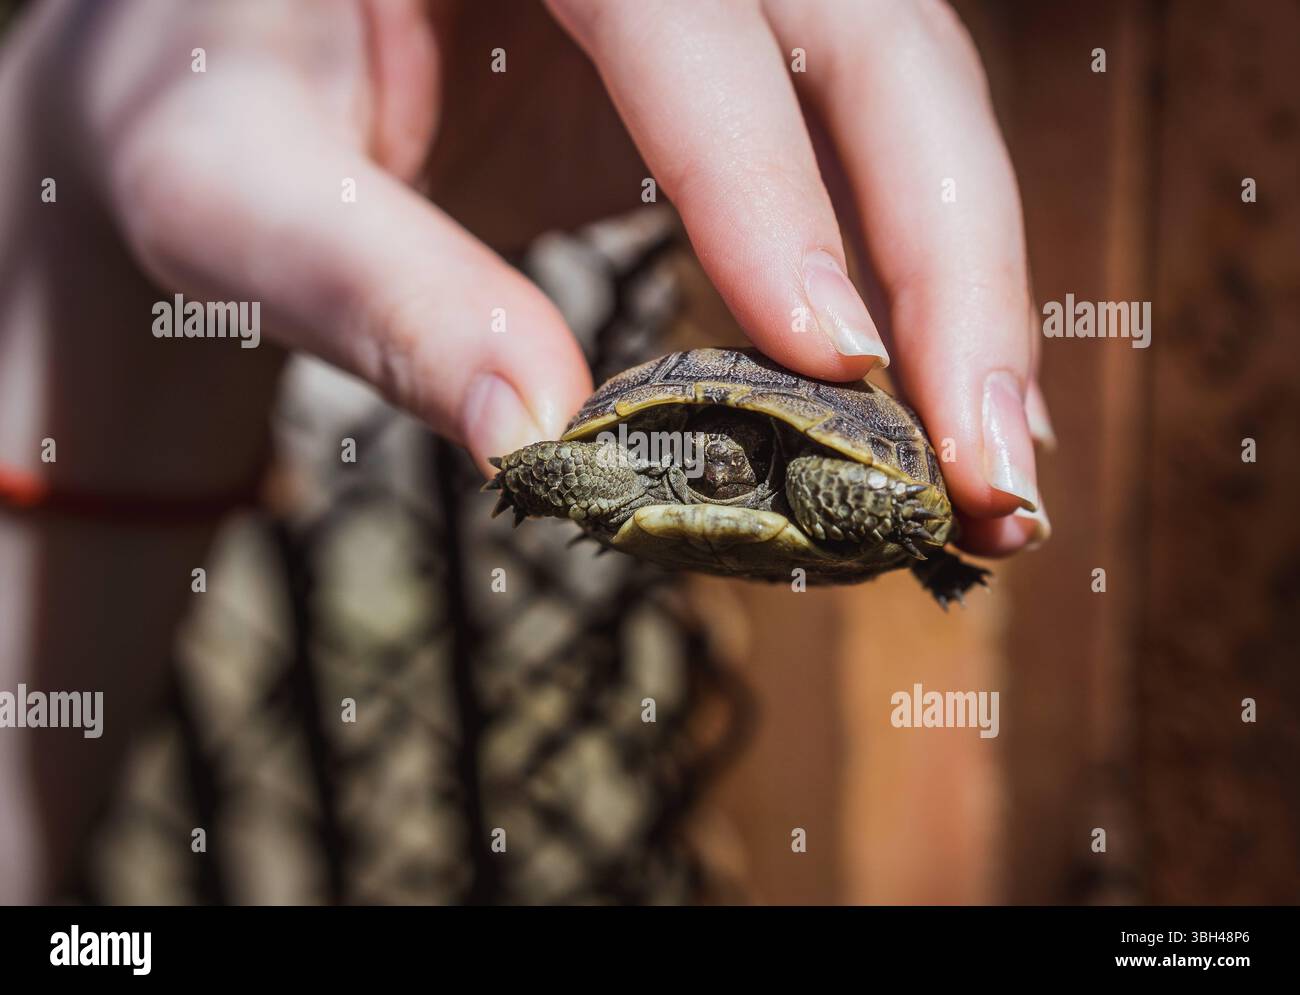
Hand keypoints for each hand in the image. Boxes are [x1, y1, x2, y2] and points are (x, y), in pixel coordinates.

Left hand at [3, 0, 1048, 546]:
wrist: (230, 56)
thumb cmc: (208, 101)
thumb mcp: (229, 181)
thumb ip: (370, 287)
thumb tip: (539, 439)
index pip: (680, 16)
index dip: (765, 185)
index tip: (830, 362)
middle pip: (868, 38)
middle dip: (946, 255)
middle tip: (987, 464)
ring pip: (907, 90)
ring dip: (968, 284)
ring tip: (996, 464)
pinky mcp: (738, 53)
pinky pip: (869, 144)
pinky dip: (919, 276)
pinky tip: (939, 393)